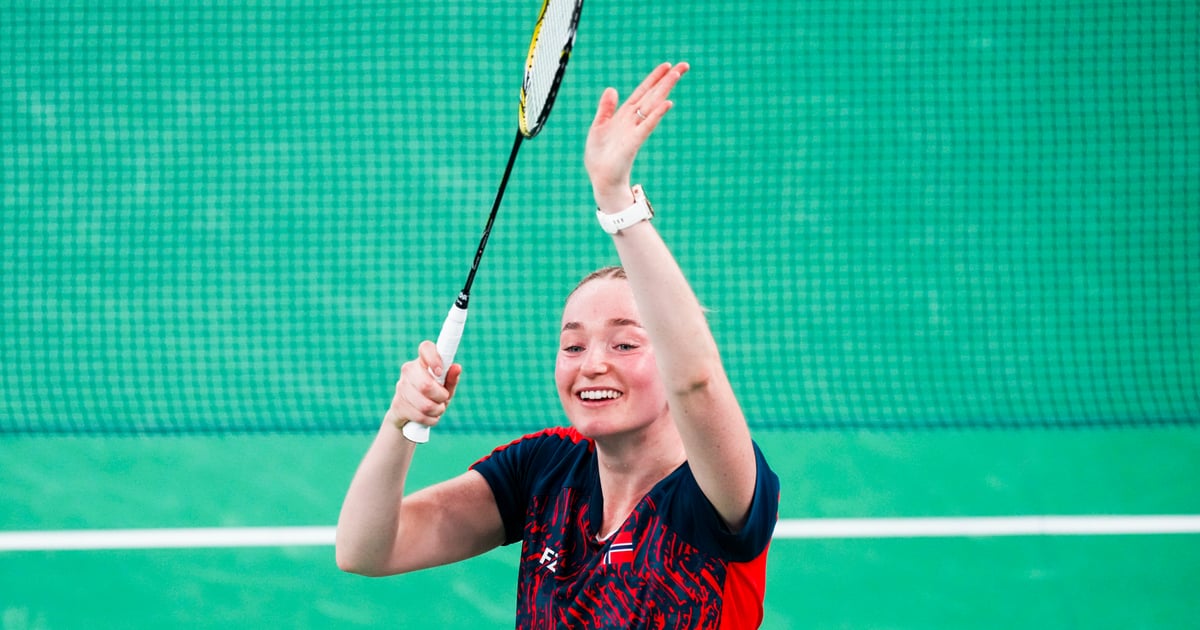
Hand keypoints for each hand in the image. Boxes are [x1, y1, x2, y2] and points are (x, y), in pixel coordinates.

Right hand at [385, 340, 461, 430]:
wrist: (408, 415)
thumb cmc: (432, 397)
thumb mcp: (445, 388)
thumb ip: (451, 378)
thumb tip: (457, 367)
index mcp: (422, 362)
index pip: (426, 348)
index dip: (434, 359)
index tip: (440, 372)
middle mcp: (409, 370)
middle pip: (426, 385)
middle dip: (440, 397)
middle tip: (443, 399)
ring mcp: (401, 387)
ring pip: (424, 404)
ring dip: (437, 410)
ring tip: (437, 409)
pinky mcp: (397, 404)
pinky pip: (419, 416)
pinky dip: (429, 420)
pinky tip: (428, 417)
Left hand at [585, 61, 688, 212]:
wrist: (601, 178)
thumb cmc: (600, 157)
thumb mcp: (599, 127)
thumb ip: (606, 108)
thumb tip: (612, 88)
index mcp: (624, 115)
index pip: (642, 92)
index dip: (653, 78)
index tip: (667, 65)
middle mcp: (633, 120)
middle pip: (652, 95)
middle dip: (667, 80)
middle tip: (684, 65)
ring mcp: (635, 130)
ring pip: (652, 105)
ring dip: (664, 90)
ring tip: (676, 75)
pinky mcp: (634, 142)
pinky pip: (647, 126)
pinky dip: (657, 114)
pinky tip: (667, 103)